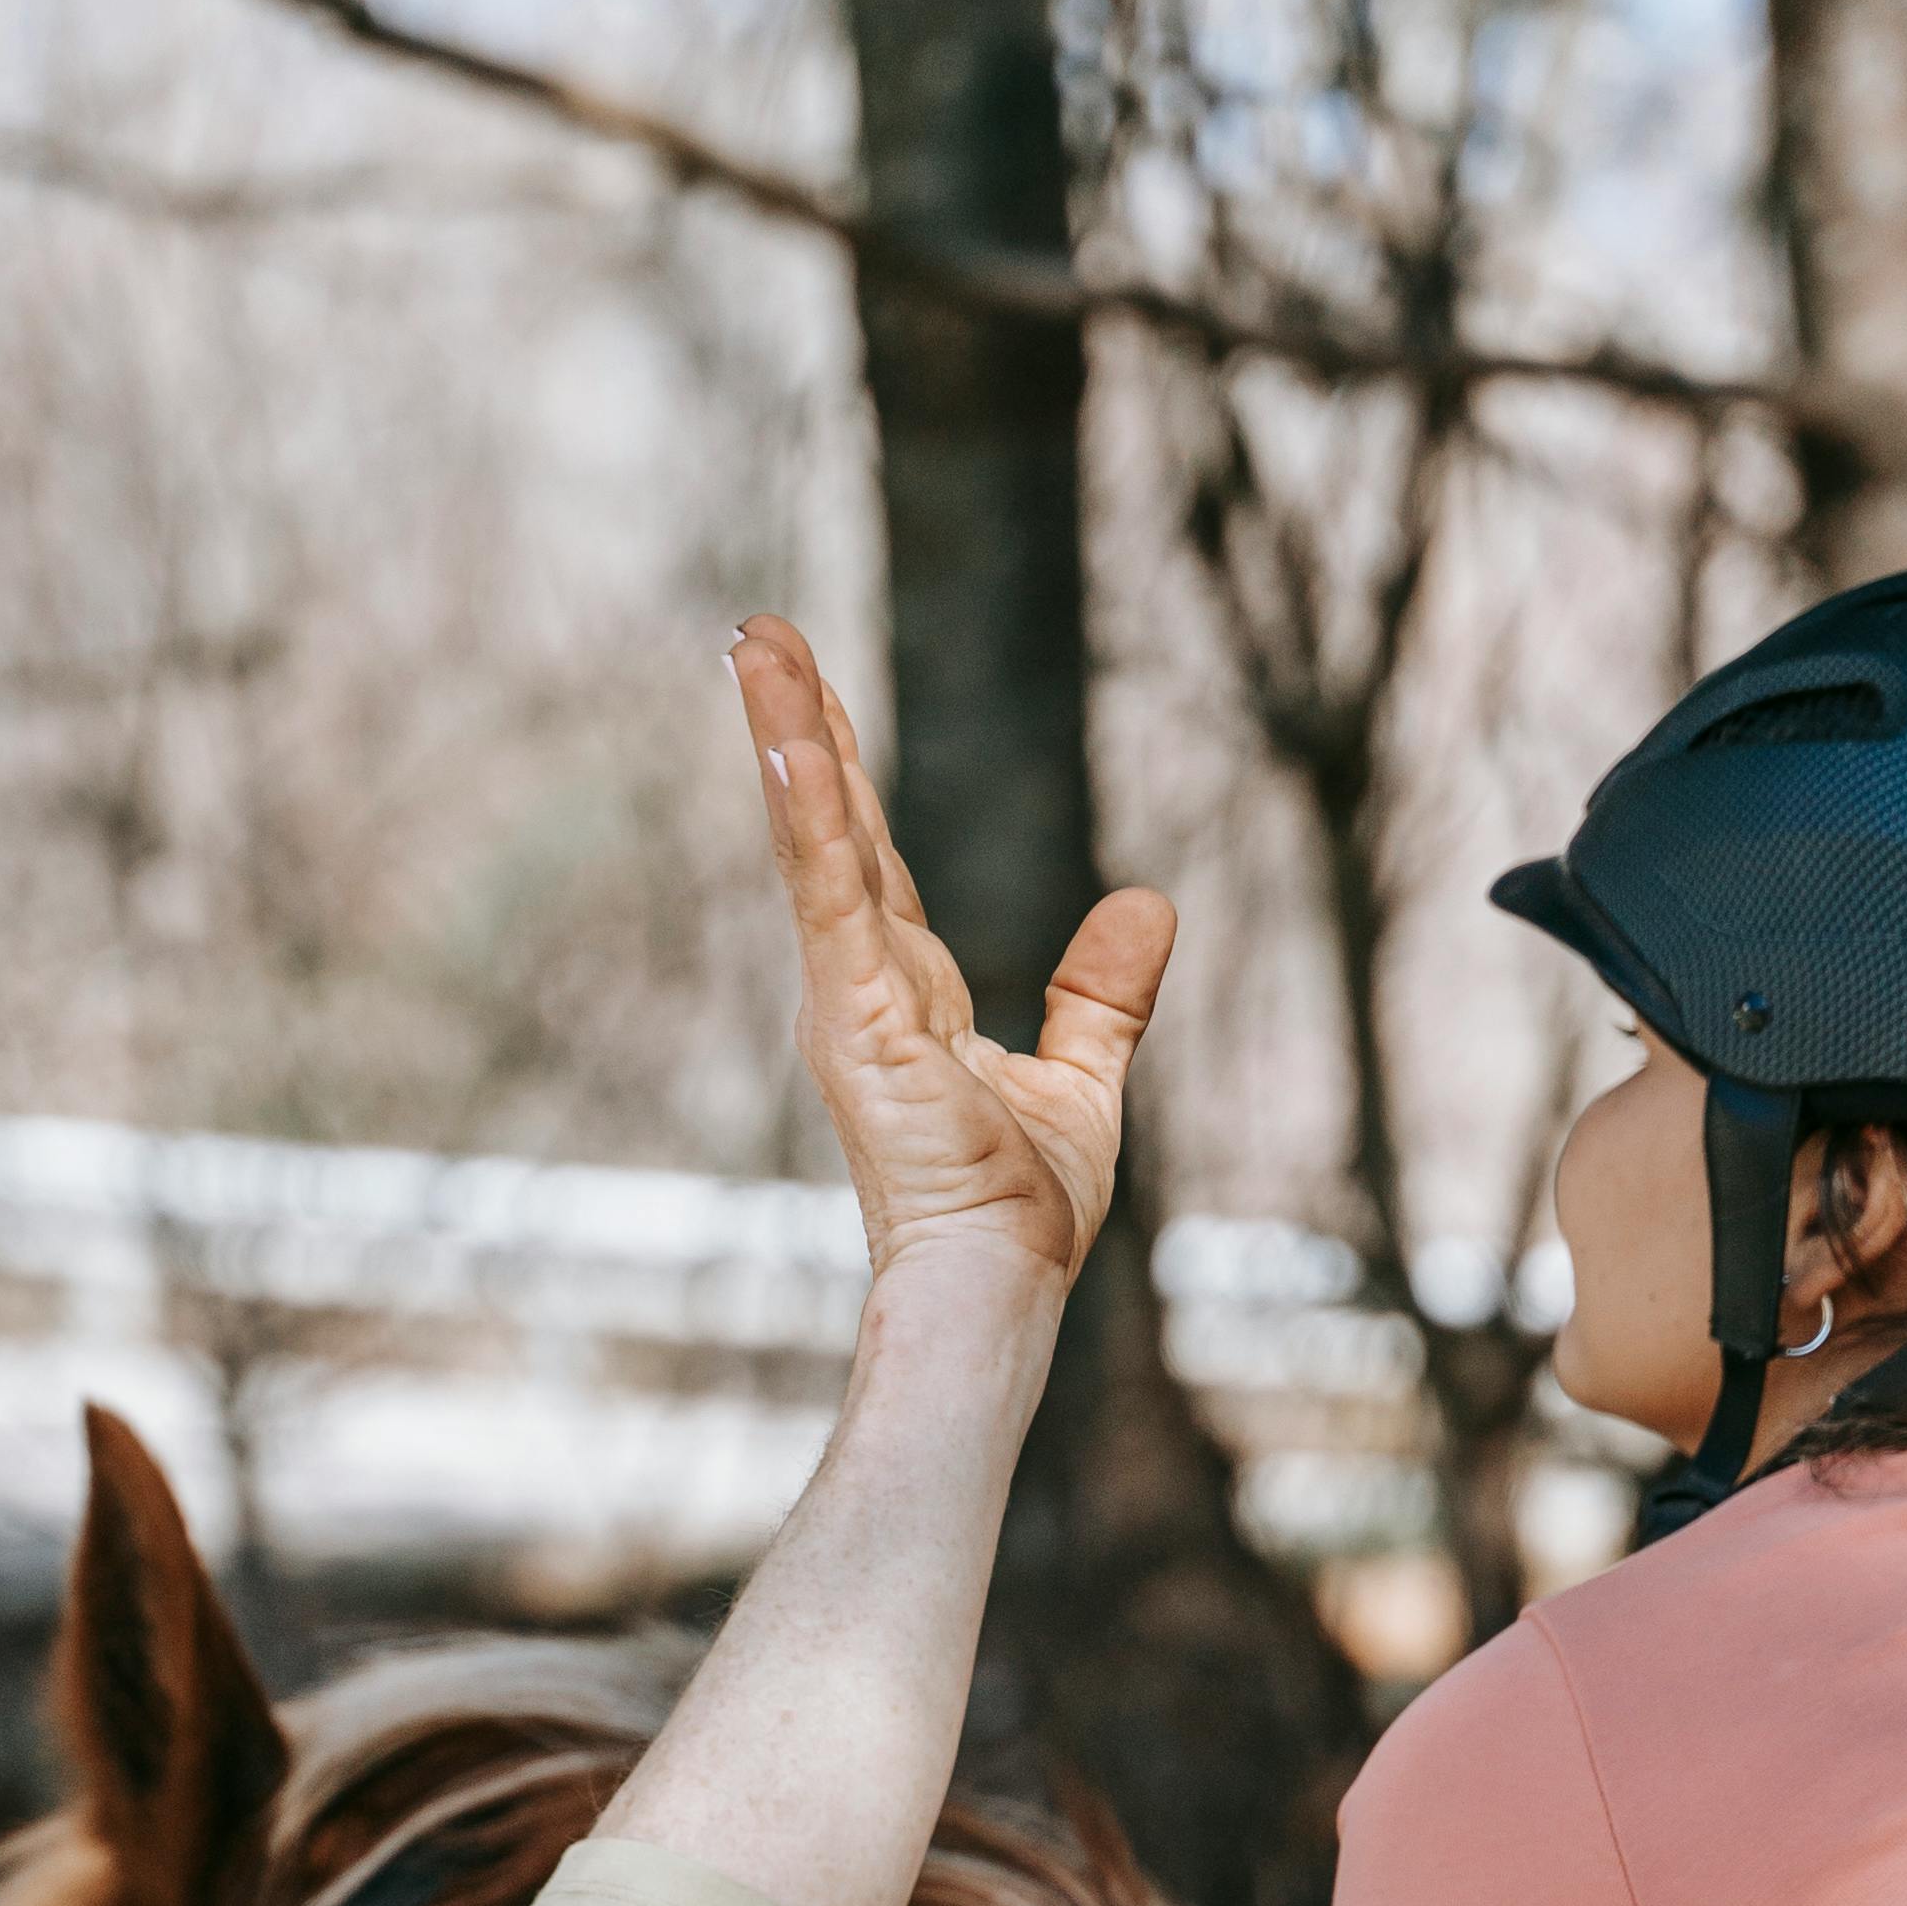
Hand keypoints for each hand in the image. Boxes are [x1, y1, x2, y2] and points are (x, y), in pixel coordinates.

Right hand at [731, 614, 1173, 1297]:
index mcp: (899, 991)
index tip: (809, 686)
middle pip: (827, 822)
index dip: (841, 769)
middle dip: (797, 720)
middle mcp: (856, 981)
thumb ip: (1104, 993)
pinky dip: (812, 818)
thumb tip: (1148, 901)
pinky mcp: (855, 1015)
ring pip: (815, 838)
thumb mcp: (1082, 1078)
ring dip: (789, 736)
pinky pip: (832, 895)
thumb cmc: (1018, 1211)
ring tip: (758, 644)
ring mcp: (846, 995)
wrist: (999, 1278)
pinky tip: (797, 744)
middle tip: (758, 628)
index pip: (867, 854)